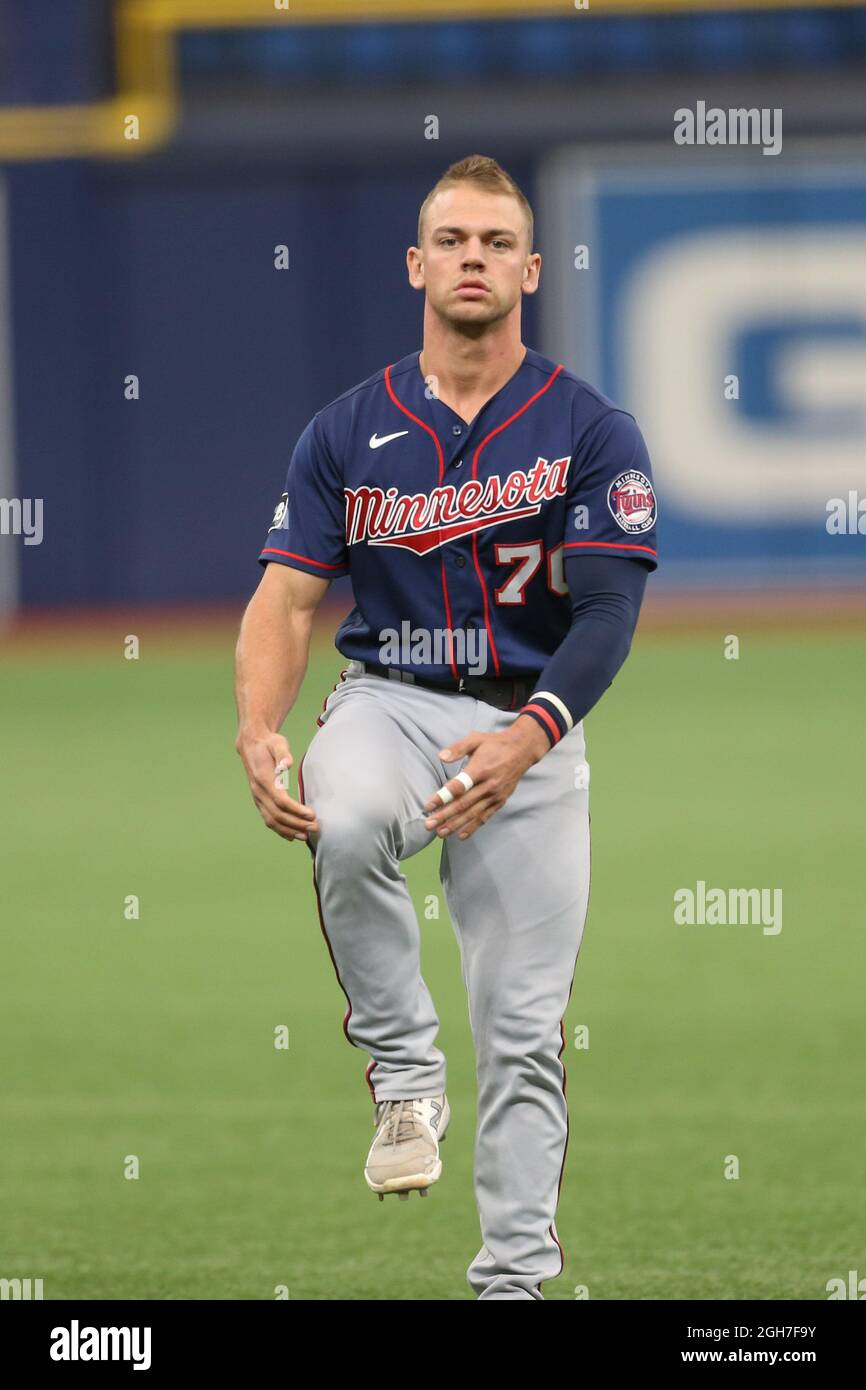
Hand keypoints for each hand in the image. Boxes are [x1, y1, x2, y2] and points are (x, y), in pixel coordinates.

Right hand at [236, 730, 318, 841]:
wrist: (251, 746)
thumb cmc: (268, 744)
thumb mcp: (277, 742)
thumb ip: (282, 753)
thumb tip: (287, 763)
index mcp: (264, 779)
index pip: (280, 800)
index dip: (296, 810)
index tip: (311, 815)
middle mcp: (258, 792)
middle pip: (277, 814)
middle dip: (296, 824)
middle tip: (315, 828)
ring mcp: (257, 798)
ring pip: (271, 820)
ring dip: (289, 830)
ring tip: (305, 836)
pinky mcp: (259, 801)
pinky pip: (268, 819)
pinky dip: (279, 830)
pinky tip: (291, 836)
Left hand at [422, 716, 549, 840]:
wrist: (522, 750)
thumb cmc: (495, 744)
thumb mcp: (476, 739)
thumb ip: (457, 748)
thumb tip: (441, 757)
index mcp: (480, 769)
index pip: (458, 787)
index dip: (442, 797)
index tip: (428, 805)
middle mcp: (488, 785)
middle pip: (463, 804)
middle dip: (444, 816)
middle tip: (428, 824)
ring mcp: (495, 795)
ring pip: (472, 814)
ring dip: (455, 825)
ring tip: (440, 833)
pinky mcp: (500, 801)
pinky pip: (485, 817)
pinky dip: (472, 827)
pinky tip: (460, 835)